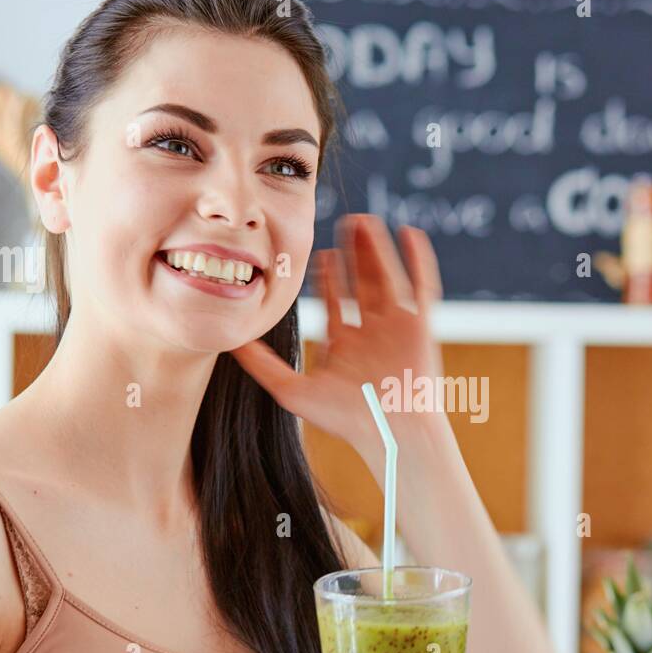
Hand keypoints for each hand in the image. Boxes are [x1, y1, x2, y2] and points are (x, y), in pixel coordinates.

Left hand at [229, 214, 449, 459]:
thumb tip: (231, 342)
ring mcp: (396, 328)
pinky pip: (420, 285)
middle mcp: (371, 333)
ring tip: (365, 222)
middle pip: (362, 284)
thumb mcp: (292, 389)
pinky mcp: (420, 325)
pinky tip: (408, 234)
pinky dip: (417, 260)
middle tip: (343, 223)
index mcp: (346, 345)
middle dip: (353, 255)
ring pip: (387, 278)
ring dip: (377, 250)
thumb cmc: (345, 418)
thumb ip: (261, 365)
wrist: (390, 430)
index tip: (318, 254)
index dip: (329, 278)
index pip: (336, 303)